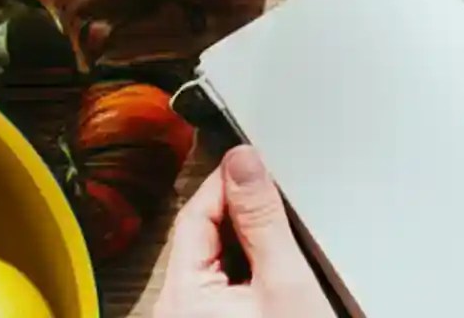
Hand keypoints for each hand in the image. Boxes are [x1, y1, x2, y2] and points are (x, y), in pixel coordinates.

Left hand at [155, 147, 335, 317]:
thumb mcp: (286, 281)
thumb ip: (264, 221)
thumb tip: (244, 162)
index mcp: (183, 294)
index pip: (194, 215)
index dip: (225, 183)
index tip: (255, 162)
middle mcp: (178, 306)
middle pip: (203, 234)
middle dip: (240, 210)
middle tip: (278, 196)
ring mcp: (194, 315)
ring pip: (216, 255)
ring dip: (247, 237)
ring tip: (283, 232)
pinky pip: (225, 278)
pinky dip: (249, 263)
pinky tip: (276, 264)